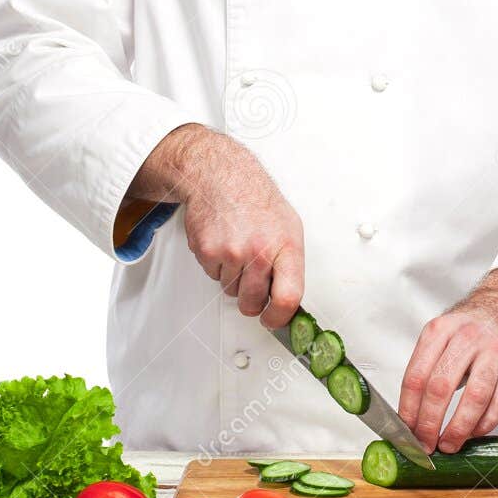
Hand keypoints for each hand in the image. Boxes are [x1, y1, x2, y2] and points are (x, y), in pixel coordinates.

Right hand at [126, 124, 303, 326]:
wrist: (223, 177)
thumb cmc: (257, 201)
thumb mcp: (289, 227)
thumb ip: (290, 265)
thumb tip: (290, 300)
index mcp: (286, 247)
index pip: (288, 297)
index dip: (280, 317)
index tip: (274, 321)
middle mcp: (259, 251)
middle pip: (253, 303)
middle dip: (252, 300)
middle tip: (252, 281)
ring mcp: (231, 252)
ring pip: (230, 291)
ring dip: (233, 278)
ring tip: (238, 249)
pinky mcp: (207, 251)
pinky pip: (213, 276)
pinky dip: (217, 265)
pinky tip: (223, 242)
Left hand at [398, 269, 497, 452]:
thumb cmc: (468, 332)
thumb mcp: (440, 337)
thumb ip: (426, 370)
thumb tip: (410, 418)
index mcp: (440, 330)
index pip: (416, 376)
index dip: (409, 409)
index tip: (406, 432)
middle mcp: (467, 338)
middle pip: (441, 387)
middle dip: (429, 423)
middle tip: (425, 444)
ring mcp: (494, 351)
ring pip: (475, 397)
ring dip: (458, 428)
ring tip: (449, 444)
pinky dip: (486, 423)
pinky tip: (474, 432)